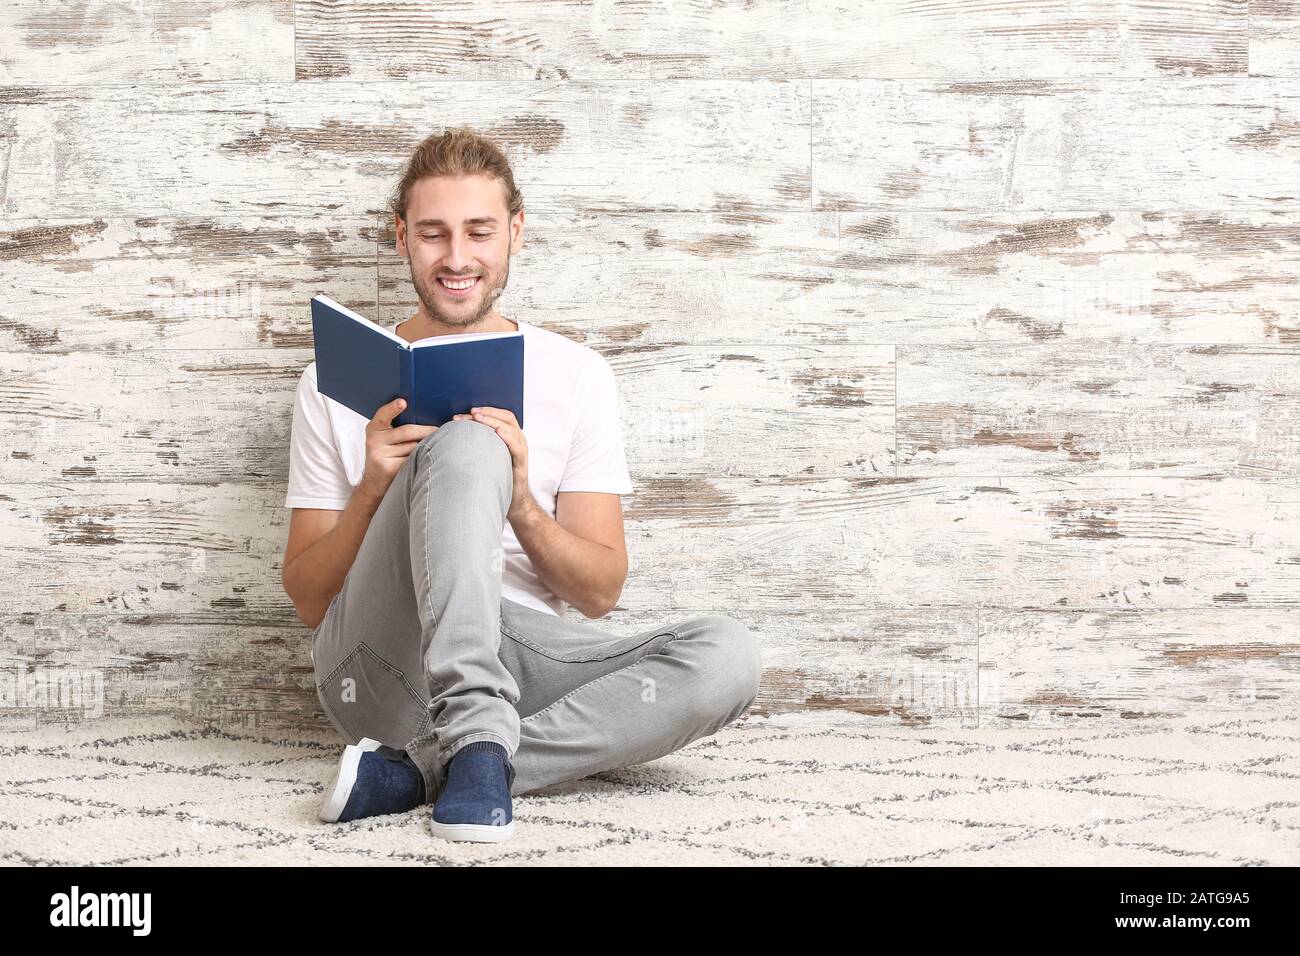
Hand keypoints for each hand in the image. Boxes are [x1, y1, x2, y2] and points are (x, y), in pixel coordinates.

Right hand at [358, 397, 437, 500]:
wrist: (374, 482)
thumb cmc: (387, 455)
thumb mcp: (385, 438)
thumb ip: (397, 427)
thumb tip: (427, 416)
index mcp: (374, 428)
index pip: (383, 415)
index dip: (393, 408)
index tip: (403, 402)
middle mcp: (374, 440)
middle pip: (407, 431)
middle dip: (427, 430)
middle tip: (441, 430)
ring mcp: (380, 455)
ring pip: (413, 447)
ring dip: (427, 446)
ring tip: (437, 444)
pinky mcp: (388, 468)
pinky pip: (412, 460)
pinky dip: (422, 458)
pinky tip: (429, 459)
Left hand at [452, 406, 533, 522]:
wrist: (511, 502)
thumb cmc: (495, 478)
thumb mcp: (487, 458)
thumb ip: (479, 444)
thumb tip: (456, 432)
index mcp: (510, 436)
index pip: (501, 416)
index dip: (487, 410)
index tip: (468, 411)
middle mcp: (518, 440)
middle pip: (506, 418)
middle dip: (488, 412)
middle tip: (471, 412)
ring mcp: (521, 451)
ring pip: (511, 428)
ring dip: (493, 420)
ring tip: (479, 417)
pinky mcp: (521, 464)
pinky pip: (517, 447)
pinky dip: (507, 437)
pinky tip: (497, 432)